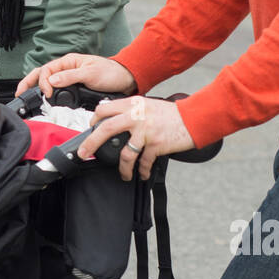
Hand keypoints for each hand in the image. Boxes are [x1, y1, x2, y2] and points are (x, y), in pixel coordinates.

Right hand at [15, 53, 136, 99]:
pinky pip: (56, 89)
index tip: (47, 94)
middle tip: (19, 93)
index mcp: (68, 62)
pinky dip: (48, 94)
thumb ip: (71, 77)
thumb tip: (52, 80)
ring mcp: (68, 78)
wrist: (125, 80)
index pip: (47, 70)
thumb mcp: (91, 74)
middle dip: (28, 82)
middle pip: (41, 74)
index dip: (43, 82)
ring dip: (37, 88)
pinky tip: (45, 100)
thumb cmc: (111, 73)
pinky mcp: (73, 87)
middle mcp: (66, 69)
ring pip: (47, 82)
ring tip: (29, 97)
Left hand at [78, 96, 195, 181]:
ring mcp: (145, 131)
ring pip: (125, 154)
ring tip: (124, 174)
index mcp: (133, 104)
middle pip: (106, 129)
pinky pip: (144, 162)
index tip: (90, 128)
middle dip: (91, 143)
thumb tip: (115, 119)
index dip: (94, 120)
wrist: (194, 118)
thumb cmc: (172, 114)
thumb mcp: (148, 105)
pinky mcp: (155, 145)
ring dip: (123, 168)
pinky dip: (142, 171)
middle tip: (83, 153)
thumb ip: (132, 110)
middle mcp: (136, 116)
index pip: (105, 109)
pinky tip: (142, 174)